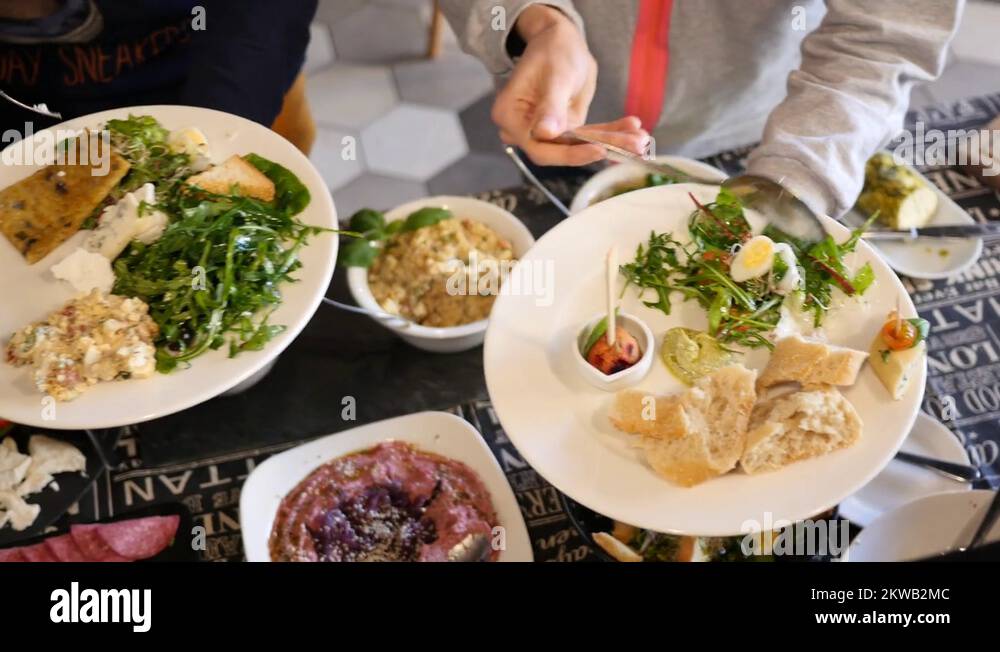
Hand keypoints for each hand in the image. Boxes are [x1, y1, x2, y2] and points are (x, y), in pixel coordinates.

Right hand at [493, 6, 648, 165]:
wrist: (560, 41)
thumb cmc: (553, 50)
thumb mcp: (556, 75)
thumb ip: (551, 106)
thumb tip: (544, 133)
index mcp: (511, 116)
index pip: (539, 147)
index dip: (568, 154)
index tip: (599, 150)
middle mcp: (524, 129)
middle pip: (561, 150)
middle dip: (599, 147)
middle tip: (634, 144)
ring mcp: (545, 131)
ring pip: (578, 145)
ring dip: (612, 141)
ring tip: (640, 138)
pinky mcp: (564, 129)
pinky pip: (586, 136)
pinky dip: (610, 133)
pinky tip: (632, 129)